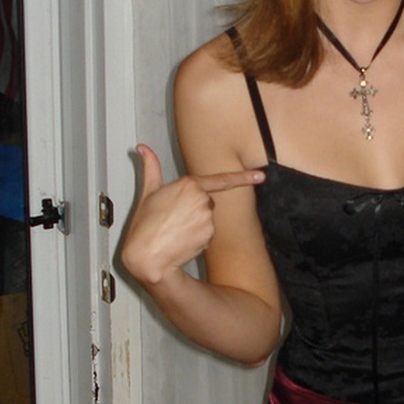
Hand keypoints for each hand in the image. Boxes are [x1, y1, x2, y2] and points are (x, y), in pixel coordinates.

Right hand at [120, 143, 264, 286]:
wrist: (148, 255)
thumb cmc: (145, 225)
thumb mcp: (147, 192)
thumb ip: (150, 168)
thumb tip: (142, 148)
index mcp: (188, 184)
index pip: (221, 179)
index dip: (244, 178)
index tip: (260, 176)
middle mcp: (201, 198)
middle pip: (207, 202)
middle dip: (195, 209)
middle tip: (174, 218)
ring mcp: (207, 216)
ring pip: (207, 218)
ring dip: (195, 224)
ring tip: (175, 229)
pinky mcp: (210, 233)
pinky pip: (208, 234)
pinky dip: (197, 237)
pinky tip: (182, 239)